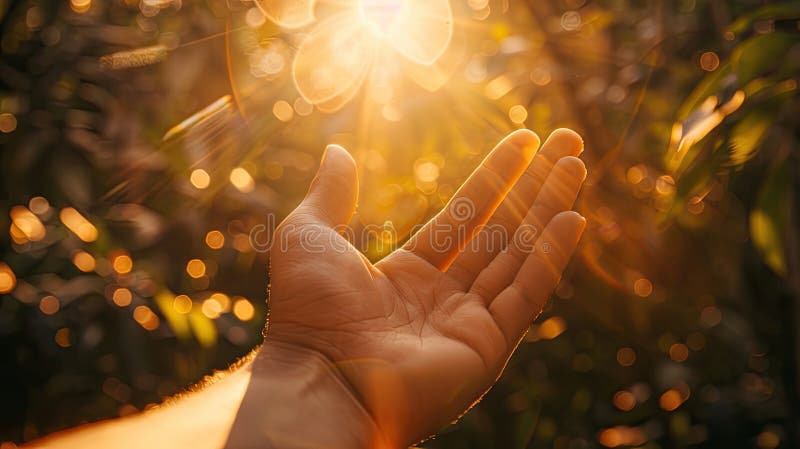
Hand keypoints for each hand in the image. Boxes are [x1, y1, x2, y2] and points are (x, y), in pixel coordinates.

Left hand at [263, 129, 586, 447]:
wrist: (318, 378)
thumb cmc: (306, 312)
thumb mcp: (309, 236)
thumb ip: (331, 195)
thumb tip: (337, 151)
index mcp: (407, 274)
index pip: (465, 215)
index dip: (496, 176)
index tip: (525, 140)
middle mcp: (443, 298)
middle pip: (501, 231)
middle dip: (535, 186)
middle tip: (568, 144)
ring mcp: (468, 323)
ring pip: (520, 256)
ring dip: (550, 210)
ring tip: (577, 165)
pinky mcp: (487, 348)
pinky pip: (526, 295)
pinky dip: (551, 258)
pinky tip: (573, 218)